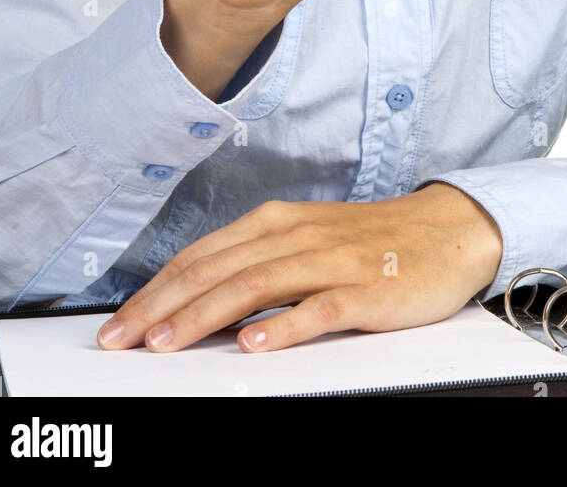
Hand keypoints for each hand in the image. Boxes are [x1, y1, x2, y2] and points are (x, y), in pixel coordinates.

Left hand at [96, 183, 502, 353]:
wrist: (446, 229)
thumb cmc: (370, 242)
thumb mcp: (306, 240)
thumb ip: (257, 263)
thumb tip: (196, 300)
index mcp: (276, 223)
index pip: (201, 256)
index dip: (156, 290)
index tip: (120, 324)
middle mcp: (297, 235)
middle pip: (217, 269)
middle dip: (163, 306)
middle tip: (123, 340)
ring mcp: (331, 261)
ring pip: (256, 284)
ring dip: (205, 314)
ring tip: (168, 344)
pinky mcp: (366, 290)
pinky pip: (319, 308)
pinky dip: (283, 325)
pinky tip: (254, 344)